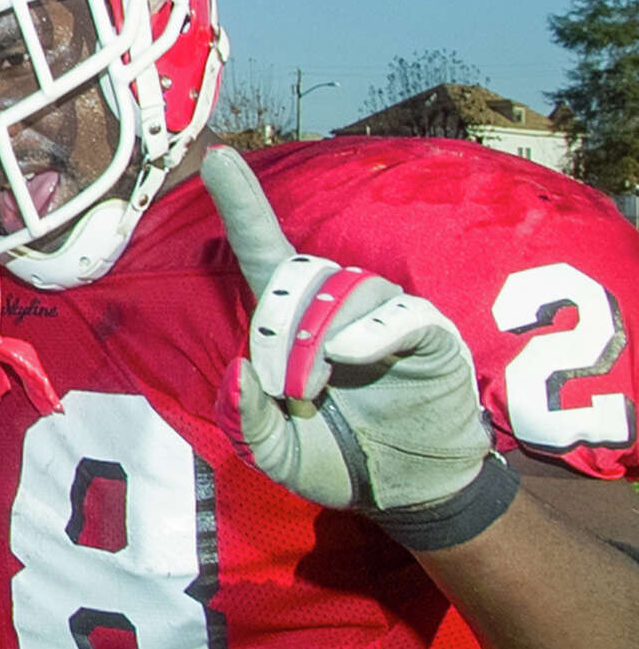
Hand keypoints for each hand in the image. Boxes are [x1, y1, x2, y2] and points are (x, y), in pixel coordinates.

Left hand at [201, 146, 511, 548]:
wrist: (405, 491)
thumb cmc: (337, 455)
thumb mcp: (276, 453)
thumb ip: (248, 420)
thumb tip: (238, 372)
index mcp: (294, 323)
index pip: (265, 250)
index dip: (242, 204)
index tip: (217, 157)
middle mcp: (338, 306)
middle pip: (300, 278)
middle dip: (281, 329)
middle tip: (286, 387)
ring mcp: (386, 314)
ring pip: (346, 289)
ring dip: (319, 339)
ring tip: (317, 389)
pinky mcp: (430, 333)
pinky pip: (400, 313)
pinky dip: (370, 332)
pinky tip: (354, 358)